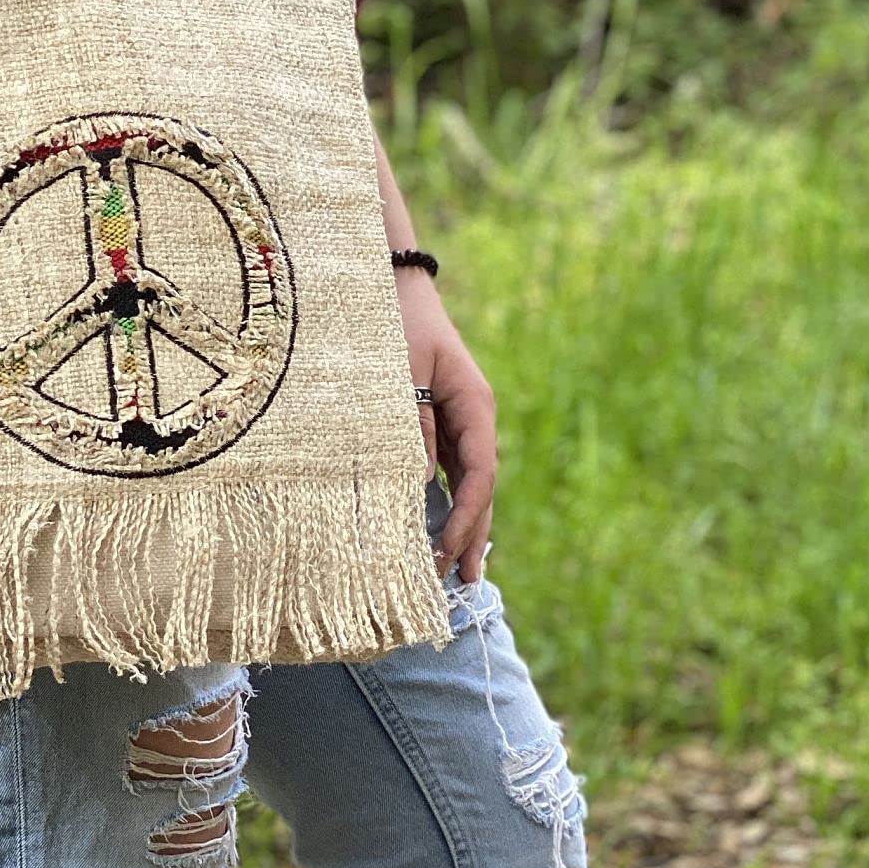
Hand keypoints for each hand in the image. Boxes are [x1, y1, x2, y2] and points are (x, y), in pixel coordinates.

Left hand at [399, 273, 495, 583]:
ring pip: (466, 483)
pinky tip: (437, 532)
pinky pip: (447, 470)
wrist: (387, 282)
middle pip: (480, 487)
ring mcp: (457, 420)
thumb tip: (417, 486)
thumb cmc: (392, 321)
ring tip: (455, 573)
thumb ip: (409, 429)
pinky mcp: (438, 420)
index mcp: (474, 404)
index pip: (480, 474)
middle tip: (463, 585)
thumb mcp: (399, 375)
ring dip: (461, 525)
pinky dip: (444, 503)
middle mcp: (472, 416)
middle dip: (472, 536)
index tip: (448, 553)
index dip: (467, 518)